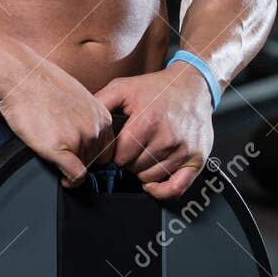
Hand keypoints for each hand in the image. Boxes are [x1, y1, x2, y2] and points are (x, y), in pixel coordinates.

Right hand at [0, 48, 113, 186]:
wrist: (21, 77)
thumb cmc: (41, 84)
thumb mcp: (78, 98)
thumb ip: (87, 118)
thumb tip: (85, 134)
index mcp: (102, 116)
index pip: (109, 148)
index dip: (95, 155)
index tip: (83, 156)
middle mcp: (95, 129)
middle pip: (97, 160)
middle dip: (83, 161)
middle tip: (66, 155)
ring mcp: (79, 140)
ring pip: (84, 168)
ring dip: (73, 166)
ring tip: (56, 153)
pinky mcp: (61, 149)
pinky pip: (75, 176)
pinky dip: (71, 182)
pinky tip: (63, 179)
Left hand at [94, 64, 214, 199]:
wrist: (192, 85)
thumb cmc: (156, 88)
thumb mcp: (124, 88)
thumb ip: (100, 102)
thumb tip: (80, 120)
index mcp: (148, 121)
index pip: (120, 156)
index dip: (114, 154)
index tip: (117, 146)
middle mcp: (167, 138)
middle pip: (134, 168)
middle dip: (128, 161)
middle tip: (132, 148)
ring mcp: (184, 150)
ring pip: (150, 178)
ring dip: (142, 171)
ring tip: (144, 154)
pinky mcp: (197, 159)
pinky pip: (176, 188)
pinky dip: (161, 191)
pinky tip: (152, 183)